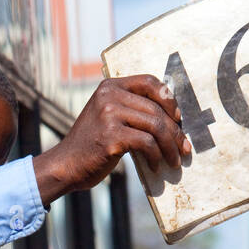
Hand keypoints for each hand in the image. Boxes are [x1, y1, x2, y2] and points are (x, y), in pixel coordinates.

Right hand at [32, 75, 188, 203]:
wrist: (65, 165)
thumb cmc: (91, 145)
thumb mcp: (108, 118)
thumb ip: (131, 110)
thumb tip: (172, 118)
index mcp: (109, 87)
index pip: (149, 82)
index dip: (169, 99)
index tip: (178, 118)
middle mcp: (109, 97)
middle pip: (156, 108)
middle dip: (175, 131)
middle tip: (183, 147)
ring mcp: (109, 115)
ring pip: (155, 126)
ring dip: (170, 146)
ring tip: (174, 160)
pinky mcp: (111, 136)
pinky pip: (146, 143)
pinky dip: (156, 156)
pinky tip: (155, 166)